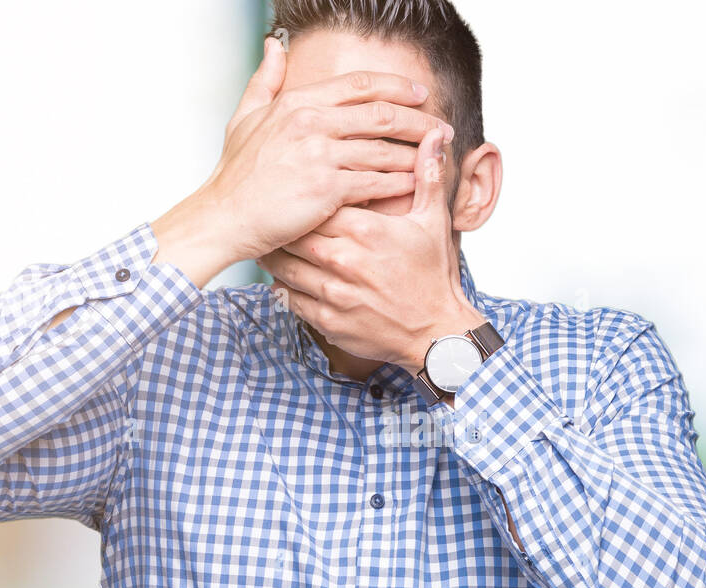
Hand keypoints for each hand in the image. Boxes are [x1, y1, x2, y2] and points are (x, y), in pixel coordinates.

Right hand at [152, 36, 454, 287]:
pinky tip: (414, 186)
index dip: (397, 87)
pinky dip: (399, 184)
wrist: (224, 216)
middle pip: (383, 114)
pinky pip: (376, 183)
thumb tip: (275, 46)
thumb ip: (266, 81)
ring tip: (436, 159)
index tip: (421, 94)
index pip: (361, 84)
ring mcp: (320, 155)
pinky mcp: (327, 189)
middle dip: (420, 121)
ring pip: (384, 150)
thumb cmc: (235, 175)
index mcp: (298, 102)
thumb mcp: (245, 118)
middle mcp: (312, 122)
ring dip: (416, 155)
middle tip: (443, 128)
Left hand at [258, 127, 481, 375]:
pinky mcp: (328, 321)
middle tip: (269, 214)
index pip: (319, 201)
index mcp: (367, 231)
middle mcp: (345, 261)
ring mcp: (334, 294)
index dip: (304, 195)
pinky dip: (282, 288)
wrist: (437, 333)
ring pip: (286, 267)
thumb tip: (433, 136)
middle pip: (295, 232)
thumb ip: (427, 177)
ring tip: (268, 242)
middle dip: (282, 224)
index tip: (293, 187)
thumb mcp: (434, 223)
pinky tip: (279, 278)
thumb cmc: (434, 276)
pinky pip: (291, 300)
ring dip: (275, 255)